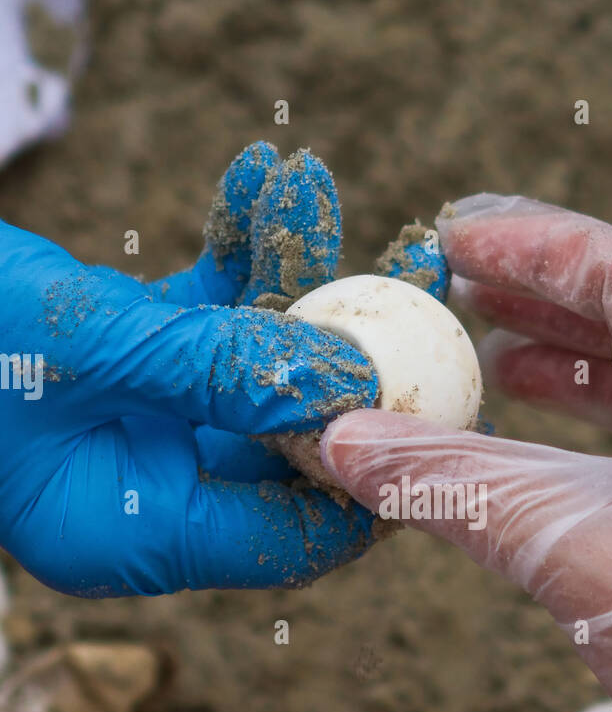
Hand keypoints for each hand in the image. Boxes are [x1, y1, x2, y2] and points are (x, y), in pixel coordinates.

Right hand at [0, 142, 384, 595]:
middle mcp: (153, 493)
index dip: (371, 466)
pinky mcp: (133, 363)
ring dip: (294, 273)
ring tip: (323, 186)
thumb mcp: (78, 347)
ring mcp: (146, 428)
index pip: (293, 533)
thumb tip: (350, 381)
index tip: (433, 384)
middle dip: (353, 348)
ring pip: (257, 364)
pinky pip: (208, 314)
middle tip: (420, 269)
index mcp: (139, 535)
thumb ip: (213, 367)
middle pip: (292, 438)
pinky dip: (234, 251)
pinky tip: (260, 175)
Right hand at [321, 193, 611, 711]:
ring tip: (480, 374)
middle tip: (457, 299)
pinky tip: (508, 490)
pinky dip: (556, 470)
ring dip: (554, 386)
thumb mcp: (573, 543)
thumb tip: (342, 437)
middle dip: (542, 306)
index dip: (541, 244)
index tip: (457, 237)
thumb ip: (455, 483)